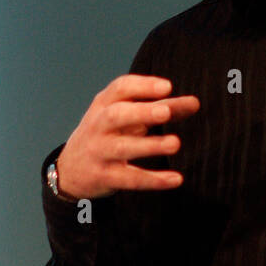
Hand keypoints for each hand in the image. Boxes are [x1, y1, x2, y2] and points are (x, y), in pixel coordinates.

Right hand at [54, 75, 199, 199]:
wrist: (70, 169)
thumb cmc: (109, 132)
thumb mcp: (128, 116)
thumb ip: (161, 107)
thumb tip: (195, 103)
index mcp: (105, 103)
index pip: (120, 88)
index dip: (143, 86)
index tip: (168, 87)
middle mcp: (99, 125)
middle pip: (116, 115)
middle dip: (141, 112)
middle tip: (166, 111)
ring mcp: (99, 151)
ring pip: (122, 148)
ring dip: (149, 146)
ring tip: (175, 143)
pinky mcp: (104, 177)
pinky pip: (128, 179)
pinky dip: (152, 180)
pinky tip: (175, 179)